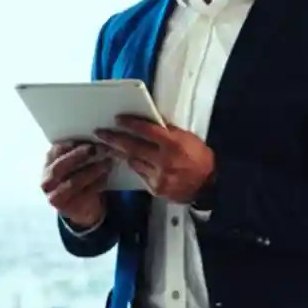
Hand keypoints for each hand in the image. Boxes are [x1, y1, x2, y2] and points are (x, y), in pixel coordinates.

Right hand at [41, 141, 113, 227]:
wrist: (81, 209)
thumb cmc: (77, 180)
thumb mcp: (72, 167)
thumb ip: (76, 154)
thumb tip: (95, 137)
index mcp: (46, 166)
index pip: (54, 152)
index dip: (69, 145)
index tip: (85, 139)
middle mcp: (46, 182)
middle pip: (59, 167)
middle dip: (77, 156)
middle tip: (94, 149)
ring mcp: (55, 197)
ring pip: (73, 181)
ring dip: (92, 170)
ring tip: (106, 162)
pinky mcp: (68, 208)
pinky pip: (84, 193)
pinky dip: (97, 183)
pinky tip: (106, 176)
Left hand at [96, 116, 214, 203]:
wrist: (208, 185)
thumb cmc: (199, 157)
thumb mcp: (187, 138)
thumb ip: (167, 131)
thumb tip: (149, 121)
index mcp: (173, 144)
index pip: (146, 130)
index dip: (130, 124)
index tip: (118, 119)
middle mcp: (164, 160)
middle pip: (133, 146)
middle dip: (114, 139)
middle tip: (100, 133)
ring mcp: (158, 176)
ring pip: (133, 161)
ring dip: (121, 153)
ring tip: (110, 146)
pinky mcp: (155, 188)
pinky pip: (139, 174)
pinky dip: (135, 165)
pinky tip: (130, 160)